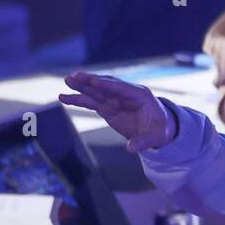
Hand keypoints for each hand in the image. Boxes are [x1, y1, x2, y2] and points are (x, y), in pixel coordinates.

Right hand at [59, 72, 174, 152]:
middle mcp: (126, 94)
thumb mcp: (157, 137)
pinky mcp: (108, 107)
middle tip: (76, 76)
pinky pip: (91, 102)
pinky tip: (64, 97)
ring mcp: (116, 100)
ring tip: (67, 81)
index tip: (94, 81)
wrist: (158, 129)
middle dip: (92, 81)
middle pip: (106, 86)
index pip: (122, 88)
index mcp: (141, 96)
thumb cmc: (160, 129)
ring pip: (96, 92)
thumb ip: (144, 141)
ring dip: (82, 87)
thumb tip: (131, 149)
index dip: (108, 85)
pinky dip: (79, 100)